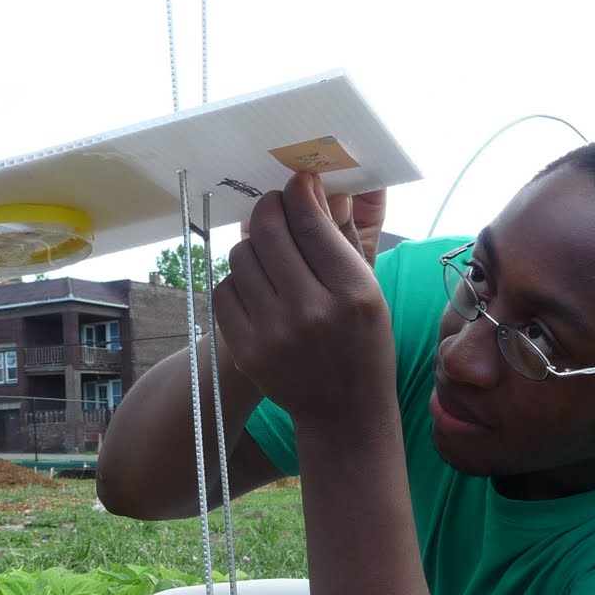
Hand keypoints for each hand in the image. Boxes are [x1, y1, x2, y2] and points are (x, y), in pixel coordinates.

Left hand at [214, 173, 393, 423]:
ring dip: (252, 244)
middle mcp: (310, 312)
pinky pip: (224, 289)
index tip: (298, 182)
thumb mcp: (369, 291)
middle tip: (276, 207)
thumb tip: (312, 187)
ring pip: (241, 255)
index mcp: (351, 292)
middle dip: (270, 208)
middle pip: (268, 230)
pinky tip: (256, 285)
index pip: (309, 221)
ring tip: (269, 252)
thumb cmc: (362, 343)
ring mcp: (273, 333)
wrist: (344, 411)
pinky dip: (238, 279)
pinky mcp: (245, 350)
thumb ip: (340, 239)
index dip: (298, 190)